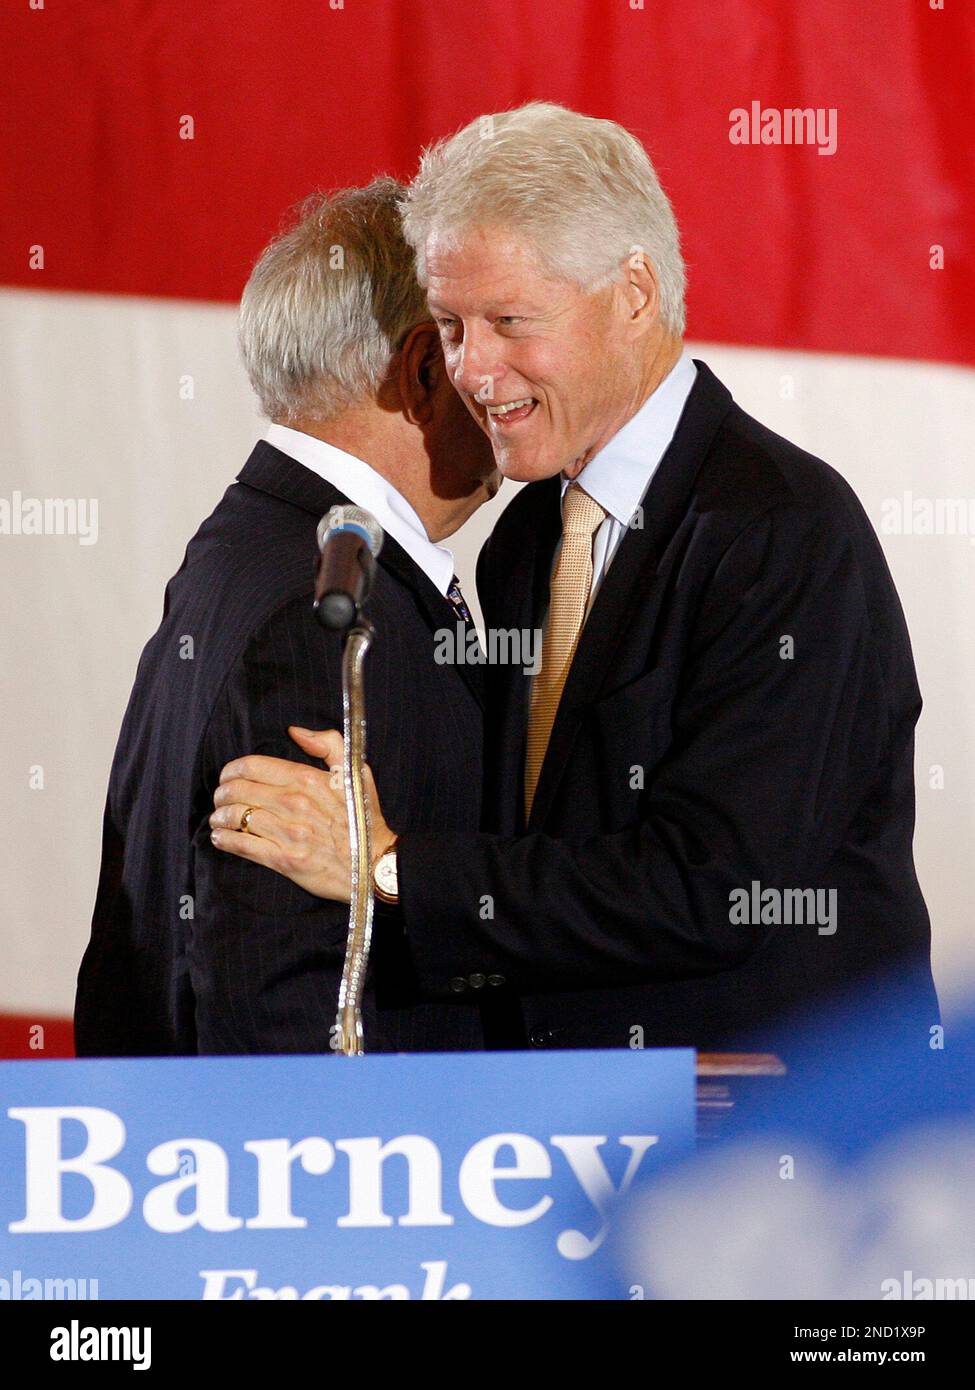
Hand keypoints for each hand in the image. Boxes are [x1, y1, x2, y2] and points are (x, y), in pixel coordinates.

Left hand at [208, 727, 395, 902]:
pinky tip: (220, 837)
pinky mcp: (285, 860)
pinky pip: (243, 845)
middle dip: (222, 793)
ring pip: (236, 816)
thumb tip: (296, 732)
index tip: (228, 776)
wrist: (376, 863)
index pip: (253, 766)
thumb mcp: (356, 772)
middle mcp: (294, 803)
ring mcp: (288, 832)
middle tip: (221, 798)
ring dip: (220, 816)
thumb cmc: (365, 818)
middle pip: (238, 790)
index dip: (232, 769)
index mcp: (308, 779)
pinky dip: (225, 839)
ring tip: (218, 818)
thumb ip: (328, 744)